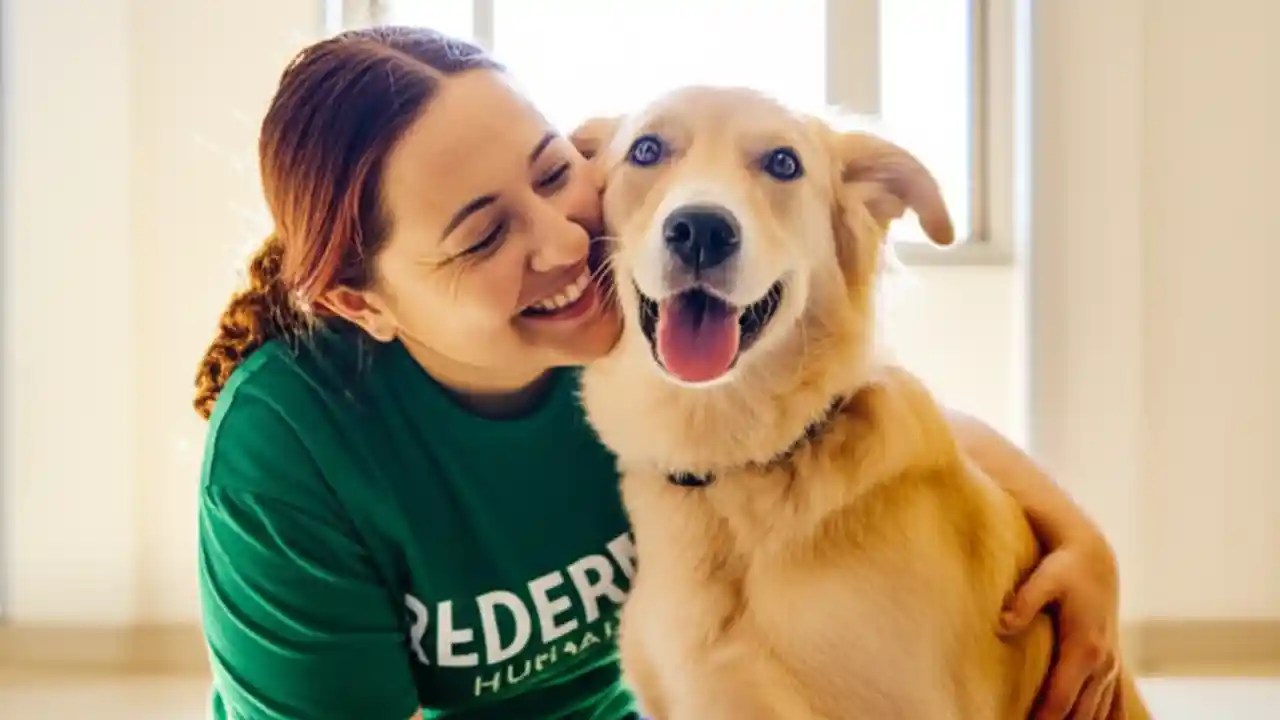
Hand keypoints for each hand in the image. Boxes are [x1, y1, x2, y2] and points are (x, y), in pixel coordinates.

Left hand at [1000, 526, 1123, 719]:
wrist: (1094, 557)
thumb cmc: (1064, 567)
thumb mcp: (1044, 577)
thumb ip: (1024, 602)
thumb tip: (1002, 624)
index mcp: (1084, 648)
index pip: (1060, 699)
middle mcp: (1103, 663)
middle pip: (1080, 715)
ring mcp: (1112, 666)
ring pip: (1098, 714)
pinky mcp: (1113, 664)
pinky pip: (1115, 706)